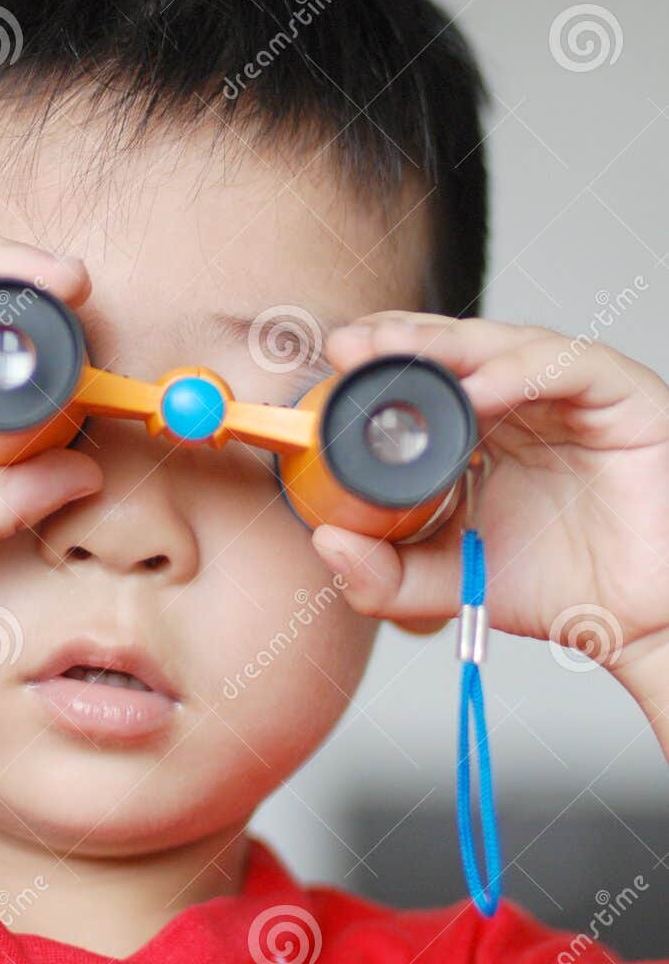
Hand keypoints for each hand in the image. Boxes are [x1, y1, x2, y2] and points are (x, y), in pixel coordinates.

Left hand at [311, 313, 668, 687]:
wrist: (636, 622)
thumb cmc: (556, 585)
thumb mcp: (449, 581)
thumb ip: (385, 576)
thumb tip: (327, 543)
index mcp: (481, 430)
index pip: (426, 376)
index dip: (380, 364)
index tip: (330, 364)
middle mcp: (524, 401)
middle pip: (458, 350)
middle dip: (402, 341)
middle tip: (352, 342)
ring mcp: (572, 394)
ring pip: (506, 345)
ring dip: (449, 346)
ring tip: (398, 353)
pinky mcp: (622, 395)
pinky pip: (570, 367)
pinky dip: (521, 371)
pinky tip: (479, 390)